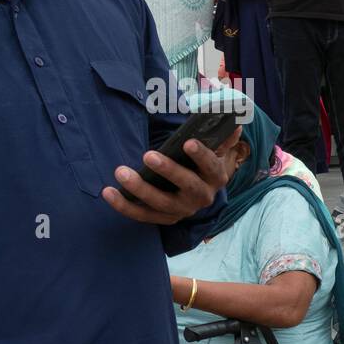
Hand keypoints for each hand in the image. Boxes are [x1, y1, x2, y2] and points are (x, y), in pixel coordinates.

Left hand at [102, 127, 241, 225]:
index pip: (212, 166)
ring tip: (121, 171)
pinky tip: (108, 192)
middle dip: (169, 171)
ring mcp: (183, 210)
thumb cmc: (202, 165)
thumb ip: (222, 139)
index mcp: (216, 177)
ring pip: (162, 203)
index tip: (188, 142)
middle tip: (148, 155)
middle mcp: (202, 197)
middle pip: (187, 186)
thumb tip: (235, 125)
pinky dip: (125, 206)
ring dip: (141, 189)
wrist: (198, 193)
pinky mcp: (164, 218)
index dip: (201, 156)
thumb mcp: (216, 152)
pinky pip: (143, 215)